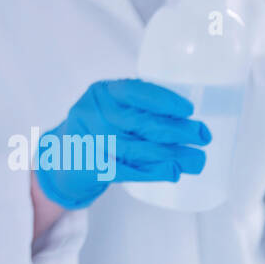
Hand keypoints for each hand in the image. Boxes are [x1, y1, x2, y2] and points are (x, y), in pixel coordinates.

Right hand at [35, 79, 210, 209]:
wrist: (61, 157)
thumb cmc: (98, 129)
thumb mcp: (111, 108)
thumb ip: (140, 109)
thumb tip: (190, 122)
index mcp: (101, 92)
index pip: (135, 91)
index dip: (164, 100)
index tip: (189, 110)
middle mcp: (92, 113)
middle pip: (141, 123)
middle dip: (178, 131)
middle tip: (203, 136)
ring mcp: (88, 140)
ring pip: (137, 149)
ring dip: (172, 155)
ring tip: (197, 159)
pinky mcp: (89, 165)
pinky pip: (126, 170)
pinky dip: (153, 172)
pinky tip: (173, 172)